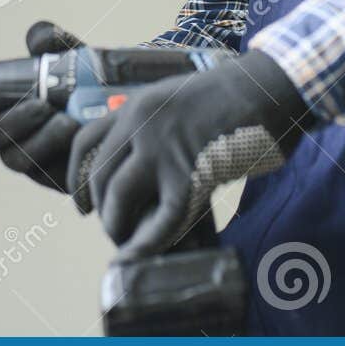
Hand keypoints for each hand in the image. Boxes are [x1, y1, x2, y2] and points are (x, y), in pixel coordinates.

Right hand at [0, 20, 83, 191]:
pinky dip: (67, 162)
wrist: (125, 105)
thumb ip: (51, 42)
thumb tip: (38, 41)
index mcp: (11, 111)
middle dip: (21, 126)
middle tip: (49, 108)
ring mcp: (38, 162)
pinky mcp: (60, 179)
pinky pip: (53, 178)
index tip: (34, 97)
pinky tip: (86, 142)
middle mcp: (19, 139)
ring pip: (20, 161)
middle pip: (0, 142)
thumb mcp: (72, 56)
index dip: (2, 110)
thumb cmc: (87, 79)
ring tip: (71, 123)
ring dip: (43, 143)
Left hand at [67, 49, 313, 258]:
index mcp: (135, 105)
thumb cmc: (234, 95)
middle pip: (98, 176)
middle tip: (115, 229)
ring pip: (119, 198)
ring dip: (117, 227)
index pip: (84, 142)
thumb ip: (155, 126)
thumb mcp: (178, 98)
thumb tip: (142, 164)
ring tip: (127, 244)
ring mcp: (163, 149)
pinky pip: (161, 219)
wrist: (267, 87)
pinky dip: (146, 244)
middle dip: (102, 210)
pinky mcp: (191, 174)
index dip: (77, 179)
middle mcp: (140, 125)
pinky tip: (138, 258)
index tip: (82, 204)